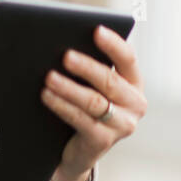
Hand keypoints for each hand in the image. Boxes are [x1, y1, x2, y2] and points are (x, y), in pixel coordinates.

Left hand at [40, 23, 146, 180]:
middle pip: (109, 81)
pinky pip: (80, 119)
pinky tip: (46, 95)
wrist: (73, 150)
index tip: (96, 30)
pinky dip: (61, 105)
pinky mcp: (103, 141)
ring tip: (48, 77)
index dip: (113, 44)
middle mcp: (134, 103)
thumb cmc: (79, 108)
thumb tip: (57, 44)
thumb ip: (83, 68)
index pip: (127, 59)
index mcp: (133, 83)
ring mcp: (122, 125)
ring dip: (69, 88)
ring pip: (94, 101)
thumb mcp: (87, 86)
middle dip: (86, 67)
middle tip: (65, 55)